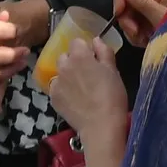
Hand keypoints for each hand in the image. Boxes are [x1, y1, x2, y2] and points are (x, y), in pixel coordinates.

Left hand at [46, 38, 129, 166]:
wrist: (101, 125)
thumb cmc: (112, 95)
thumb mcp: (113, 70)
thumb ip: (104, 51)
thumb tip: (95, 40)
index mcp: (80, 55)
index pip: (77, 41)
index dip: (85, 49)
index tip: (94, 58)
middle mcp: (64, 66)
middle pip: (65, 55)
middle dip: (74, 60)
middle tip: (87, 72)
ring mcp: (56, 83)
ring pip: (59, 71)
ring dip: (67, 74)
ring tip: (80, 86)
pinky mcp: (53, 98)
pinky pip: (56, 87)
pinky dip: (63, 89)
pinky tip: (74, 98)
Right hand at [113, 0, 166, 46]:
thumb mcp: (161, 17)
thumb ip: (144, 3)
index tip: (118, 14)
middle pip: (127, 1)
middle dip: (127, 19)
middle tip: (135, 33)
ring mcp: (152, 8)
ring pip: (129, 16)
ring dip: (132, 30)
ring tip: (143, 40)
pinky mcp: (150, 21)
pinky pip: (135, 26)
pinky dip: (137, 36)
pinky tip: (145, 42)